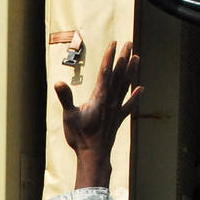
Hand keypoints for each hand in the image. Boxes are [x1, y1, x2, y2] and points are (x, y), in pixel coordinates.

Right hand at [54, 41, 141, 188]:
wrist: (94, 155)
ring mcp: (116, 110)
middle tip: (129, 43)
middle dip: (124, 58)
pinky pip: (129, 105)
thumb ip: (65, 98)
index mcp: (99, 97)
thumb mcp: (69, 116)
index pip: (105, 72)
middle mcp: (111, 101)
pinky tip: (141, 89)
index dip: (110, 57)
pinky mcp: (118, 119)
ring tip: (137, 57)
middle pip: (119, 75)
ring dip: (131, 71)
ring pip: (126, 86)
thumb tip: (58, 83)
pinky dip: (135, 97)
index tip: (114, 43)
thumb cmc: (81, 137)